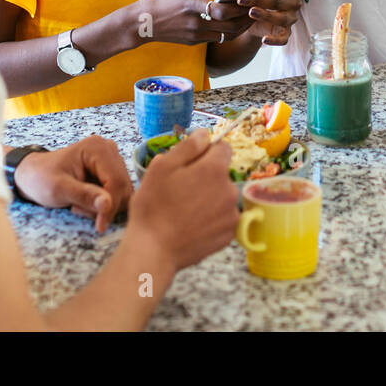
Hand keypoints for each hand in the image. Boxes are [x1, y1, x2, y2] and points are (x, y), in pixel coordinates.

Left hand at [12, 136, 132, 232]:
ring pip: (123, 192)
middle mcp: (109, 149)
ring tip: (78, 205)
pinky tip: (84, 202)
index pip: (116, 181)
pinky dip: (103, 204)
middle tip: (77, 209)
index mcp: (97, 148)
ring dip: (103, 206)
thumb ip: (84, 195)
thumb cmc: (40, 179)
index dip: (111, 206)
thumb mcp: (58, 189)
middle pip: (123, 187)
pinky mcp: (111, 170)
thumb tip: (107, 204)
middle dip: (104, 206)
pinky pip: (117, 193)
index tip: (100, 226)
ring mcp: (111, 159)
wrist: (32, 175)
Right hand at [127, 128, 238, 271]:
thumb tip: (205, 134)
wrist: (154, 250)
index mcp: (214, 169)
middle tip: (181, 190)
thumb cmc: (153, 207)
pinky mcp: (230, 234)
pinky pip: (223, 217)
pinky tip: (192, 224)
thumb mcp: (162, 167)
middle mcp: (230, 190)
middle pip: (222, 174)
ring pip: (223, 196)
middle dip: (207, 177)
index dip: (206, 152)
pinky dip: (212, 218)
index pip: (223, 148)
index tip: (190, 164)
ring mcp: (232, 214)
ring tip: (185, 210)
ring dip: (210, 198)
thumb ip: (188, 146)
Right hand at [136, 0, 252, 45]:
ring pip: (226, 35)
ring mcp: (195, 35)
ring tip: (250, 17)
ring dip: (241, 27)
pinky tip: (234, 23)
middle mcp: (195, 23)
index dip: (237, 7)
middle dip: (246, 18)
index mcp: (190, 5)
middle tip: (257, 9)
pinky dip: (229, 31)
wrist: (141, 23)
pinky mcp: (194, 42)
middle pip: (229, 25)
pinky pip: (217, 38)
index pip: (220, 10)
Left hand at [235, 0, 301, 46]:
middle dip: (262, 0)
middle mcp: (293, 3)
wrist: (254, 14)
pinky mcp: (285, 33)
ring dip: (267, 16)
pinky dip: (275, 40)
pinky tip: (264, 39)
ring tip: (251, 12)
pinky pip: (283, 38)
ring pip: (283, 19)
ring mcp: (290, 18)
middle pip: (282, 2)